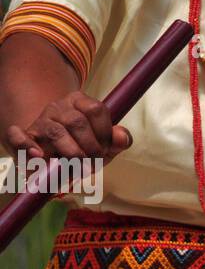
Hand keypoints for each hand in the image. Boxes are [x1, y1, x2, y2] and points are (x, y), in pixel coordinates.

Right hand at [5, 91, 130, 162]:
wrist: (52, 153)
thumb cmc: (82, 147)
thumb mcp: (103, 144)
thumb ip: (117, 141)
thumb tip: (123, 139)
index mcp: (80, 101)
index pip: (96, 109)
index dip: (105, 132)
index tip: (106, 151)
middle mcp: (59, 106)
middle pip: (78, 122)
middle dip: (89, 146)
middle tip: (93, 163)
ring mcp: (40, 120)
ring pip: (56, 132)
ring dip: (70, 152)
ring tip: (77, 167)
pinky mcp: (24, 136)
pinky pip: (17, 136)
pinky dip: (26, 145)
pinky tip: (38, 156)